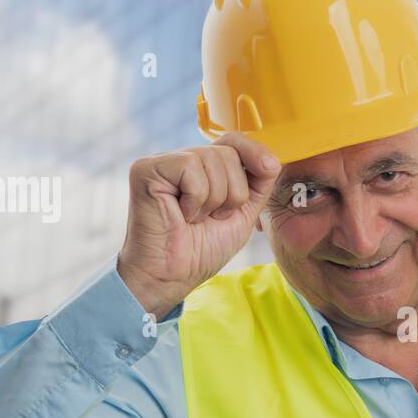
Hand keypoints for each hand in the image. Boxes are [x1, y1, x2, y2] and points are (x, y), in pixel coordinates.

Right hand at [117, 132, 280, 317]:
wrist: (172, 276)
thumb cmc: (201, 250)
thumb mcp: (243, 214)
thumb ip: (259, 184)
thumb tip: (271, 160)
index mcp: (203, 169)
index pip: (233, 141)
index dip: (254, 152)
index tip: (268, 169)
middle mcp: (182, 161)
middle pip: (228, 152)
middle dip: (233, 193)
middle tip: (213, 217)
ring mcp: (162, 163)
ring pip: (212, 159)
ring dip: (214, 200)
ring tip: (195, 218)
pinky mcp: (146, 169)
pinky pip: (190, 167)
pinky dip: (195, 199)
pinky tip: (181, 214)